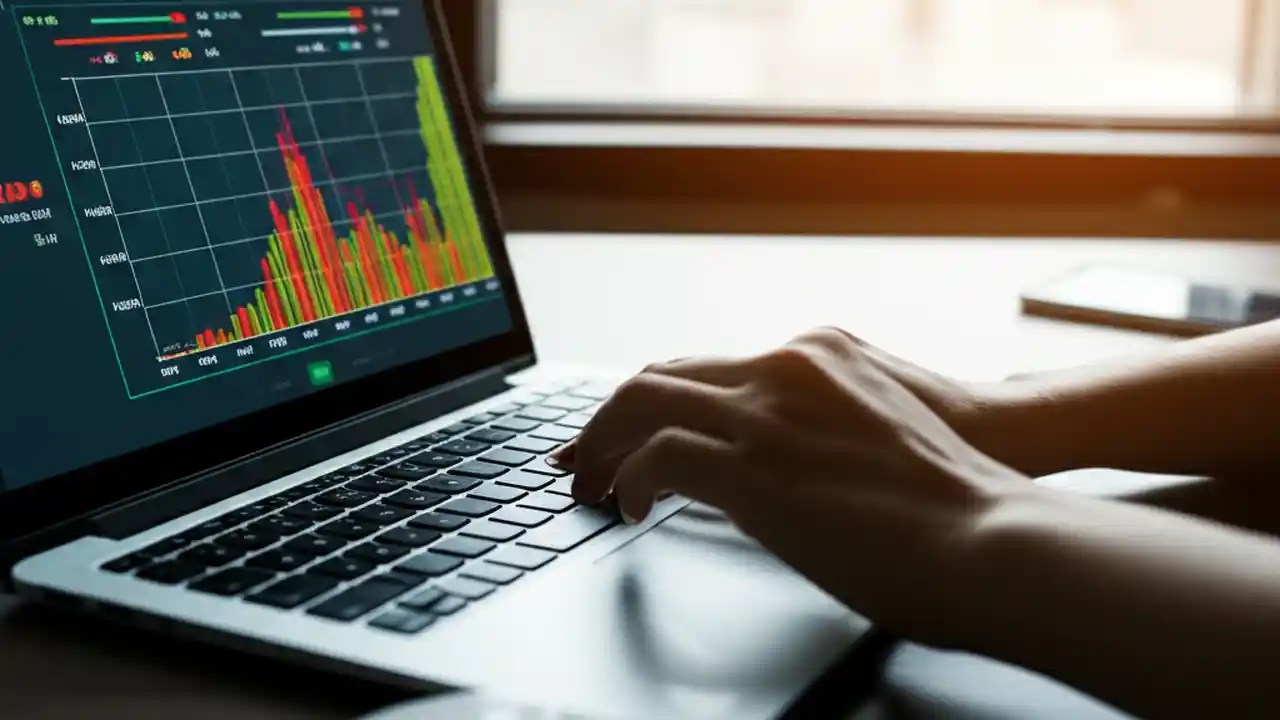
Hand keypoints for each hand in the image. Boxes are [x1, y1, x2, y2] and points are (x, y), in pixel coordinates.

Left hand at [559, 327, 1030, 644]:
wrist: (996, 533)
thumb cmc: (955, 503)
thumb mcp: (879, 433)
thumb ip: (819, 430)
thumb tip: (769, 474)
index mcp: (817, 354)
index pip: (708, 366)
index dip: (656, 398)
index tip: (625, 429)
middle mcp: (785, 365)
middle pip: (661, 373)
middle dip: (609, 417)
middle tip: (584, 459)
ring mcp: (768, 410)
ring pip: (643, 401)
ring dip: (605, 445)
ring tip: (591, 487)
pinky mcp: (753, 465)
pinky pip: (658, 456)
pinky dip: (630, 481)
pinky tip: (632, 508)